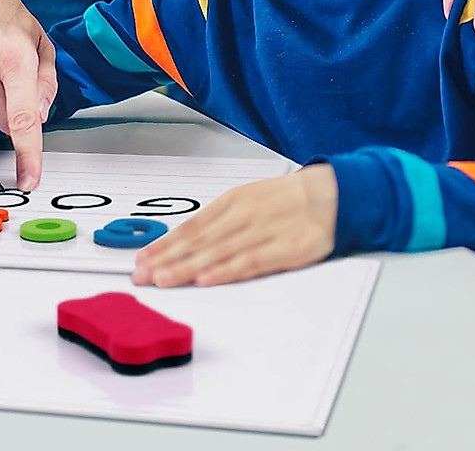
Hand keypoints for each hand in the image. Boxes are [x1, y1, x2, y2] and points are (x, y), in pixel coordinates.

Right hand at [0, 0, 56, 191]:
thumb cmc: (3, 14)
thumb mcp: (38, 40)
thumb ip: (45, 82)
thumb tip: (40, 117)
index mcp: (15, 56)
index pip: (23, 118)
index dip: (28, 154)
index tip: (29, 179)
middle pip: (1, 124)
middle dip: (9, 113)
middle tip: (8, 84)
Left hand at [130, 165, 337, 286]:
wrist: (331, 195)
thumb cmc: (286, 200)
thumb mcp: (249, 200)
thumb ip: (221, 221)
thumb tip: (188, 242)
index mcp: (232, 202)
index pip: (190, 227)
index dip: (164, 244)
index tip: (143, 260)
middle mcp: (242, 215)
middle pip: (199, 241)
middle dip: (167, 259)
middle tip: (142, 275)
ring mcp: (263, 232)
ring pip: (218, 253)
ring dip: (188, 268)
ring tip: (164, 279)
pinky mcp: (284, 249)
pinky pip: (250, 262)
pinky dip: (226, 271)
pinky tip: (206, 279)